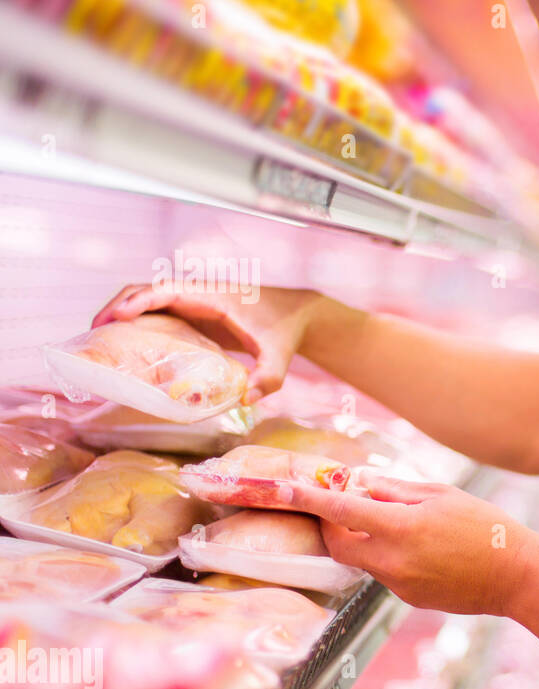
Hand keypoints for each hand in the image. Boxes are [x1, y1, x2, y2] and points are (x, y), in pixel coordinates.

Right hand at [91, 282, 323, 404]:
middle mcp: (198, 293)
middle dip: (117, 305)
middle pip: (147, 290)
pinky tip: (121, 346)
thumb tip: (245, 400)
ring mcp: (193, 302)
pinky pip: (157, 313)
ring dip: (121, 313)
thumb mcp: (279, 357)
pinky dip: (136, 323)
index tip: (117, 314)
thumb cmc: (285, 331)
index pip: (168, 289)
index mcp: (214, 295)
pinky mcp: (193, 314)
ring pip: (148, 300)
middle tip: (92, 332)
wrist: (296, 315)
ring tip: (97, 340)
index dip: (140, 299)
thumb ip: (267, 378)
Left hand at [278, 471, 538, 616]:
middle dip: (333, 525)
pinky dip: (392, 555)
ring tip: (405, 524)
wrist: (518, 576)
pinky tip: (428, 550)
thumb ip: (396, 489)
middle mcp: (393, 560)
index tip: (281, 489)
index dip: (307, 498)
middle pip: (338, 544)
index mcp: (401, 527)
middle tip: (346, 505)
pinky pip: (387, 572)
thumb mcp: (442, 495)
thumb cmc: (487, 527)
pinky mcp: (409, 598)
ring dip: (368, 539)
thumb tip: (360, 483)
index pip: (340, 510)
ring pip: (364, 558)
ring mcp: (400, 584)